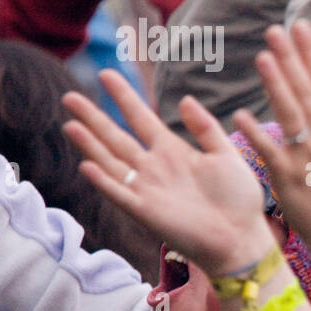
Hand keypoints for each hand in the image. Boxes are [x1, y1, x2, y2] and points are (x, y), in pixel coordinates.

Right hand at [62, 70, 273, 276]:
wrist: (241, 236)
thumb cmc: (238, 199)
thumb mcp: (225, 155)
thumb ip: (206, 128)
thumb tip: (186, 99)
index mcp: (173, 151)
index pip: (141, 118)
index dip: (124, 97)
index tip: (107, 73)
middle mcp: (154, 168)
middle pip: (116, 137)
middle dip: (93, 118)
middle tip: (69, 96)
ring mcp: (147, 189)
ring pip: (111, 162)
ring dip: (90, 145)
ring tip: (70, 124)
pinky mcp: (146, 212)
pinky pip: (120, 194)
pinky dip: (104, 181)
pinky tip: (88, 165)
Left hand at [233, 22, 310, 246]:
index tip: (300, 27)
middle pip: (305, 91)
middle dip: (290, 59)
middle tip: (274, 31)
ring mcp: (307, 155)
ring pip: (290, 113)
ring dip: (276, 85)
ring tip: (262, 57)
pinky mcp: (288, 176)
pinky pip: (270, 150)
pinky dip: (256, 132)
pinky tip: (239, 114)